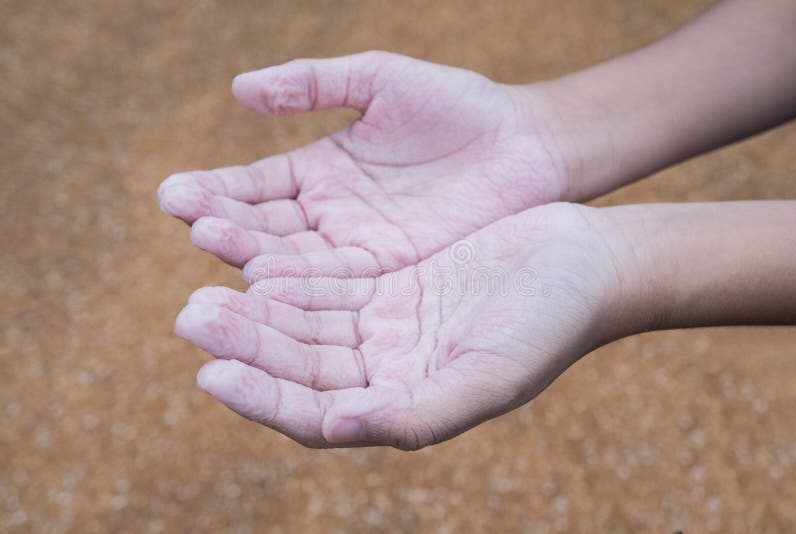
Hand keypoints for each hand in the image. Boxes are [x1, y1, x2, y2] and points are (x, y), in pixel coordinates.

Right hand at [158, 51, 570, 274]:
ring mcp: (358, 252)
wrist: (527, 146)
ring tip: (214, 254)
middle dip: (225, 227)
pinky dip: (303, 287)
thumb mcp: (381, 80)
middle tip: (190, 225)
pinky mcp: (392, 277)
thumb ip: (313, 84)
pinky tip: (269, 285)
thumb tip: (238, 89)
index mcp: (318, 172)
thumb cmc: (459, 106)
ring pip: (294, 262)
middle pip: (263, 229)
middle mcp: (328, 219)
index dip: (215, 191)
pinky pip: (339, 285)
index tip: (174, 193)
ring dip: (253, 260)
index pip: (253, 187)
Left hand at [174, 203, 639, 448]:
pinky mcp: (394, 285)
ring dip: (256, 309)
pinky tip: (257, 262)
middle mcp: (388, 372)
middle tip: (191, 315)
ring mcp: (389, 327)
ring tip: (203, 288)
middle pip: (299, 365)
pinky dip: (293, 276)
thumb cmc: (551, 325)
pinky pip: (331, 282)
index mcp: (405, 406)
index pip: (316, 415)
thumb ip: (415, 414)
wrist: (587, 264)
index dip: (263, 400)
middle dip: (246, 344)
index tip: (212, 375)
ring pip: (306, 322)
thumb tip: (333, 428)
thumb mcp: (489, 376)